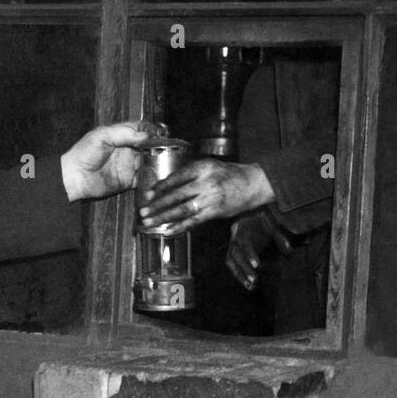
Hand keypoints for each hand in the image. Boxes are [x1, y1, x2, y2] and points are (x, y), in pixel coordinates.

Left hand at [61, 120, 158, 201]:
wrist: (74, 177)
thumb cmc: (84, 152)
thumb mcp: (103, 136)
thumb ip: (125, 133)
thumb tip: (146, 135)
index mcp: (122, 135)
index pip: (142, 129)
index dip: (153, 130)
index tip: (162, 133)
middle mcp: (128, 150)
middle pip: (150, 146)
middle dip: (160, 147)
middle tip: (169, 149)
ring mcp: (129, 165)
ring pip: (149, 163)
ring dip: (158, 163)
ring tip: (167, 162)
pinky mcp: (128, 181)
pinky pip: (143, 180)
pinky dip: (151, 179)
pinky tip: (157, 177)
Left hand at [138, 158, 274, 233]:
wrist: (254, 184)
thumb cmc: (229, 175)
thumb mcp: (210, 166)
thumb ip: (192, 174)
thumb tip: (168, 185)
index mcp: (202, 167)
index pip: (176, 177)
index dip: (160, 186)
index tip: (148, 193)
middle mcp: (205, 181)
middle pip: (176, 195)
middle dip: (157, 205)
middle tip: (142, 211)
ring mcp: (210, 197)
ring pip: (181, 209)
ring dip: (163, 217)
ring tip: (149, 222)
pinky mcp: (215, 211)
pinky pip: (193, 221)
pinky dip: (179, 227)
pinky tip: (167, 231)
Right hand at [226, 212, 293, 290]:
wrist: (251, 219)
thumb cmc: (263, 223)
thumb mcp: (273, 227)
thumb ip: (281, 239)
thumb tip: (289, 253)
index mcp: (243, 228)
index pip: (244, 242)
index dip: (250, 254)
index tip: (257, 266)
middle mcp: (234, 237)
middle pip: (236, 255)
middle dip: (245, 268)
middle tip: (255, 280)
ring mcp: (231, 246)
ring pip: (232, 262)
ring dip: (240, 275)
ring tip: (251, 287)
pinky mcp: (231, 254)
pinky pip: (232, 266)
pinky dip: (239, 276)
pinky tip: (249, 286)